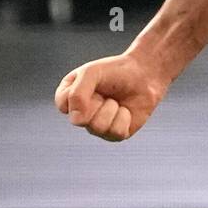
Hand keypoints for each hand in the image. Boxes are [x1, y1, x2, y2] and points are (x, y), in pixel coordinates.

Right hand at [54, 53, 169, 141]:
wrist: (144, 75)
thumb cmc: (115, 72)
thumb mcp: (92, 72)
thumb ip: (77, 93)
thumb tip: (77, 121)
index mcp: (69, 98)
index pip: (63, 104)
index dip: (79, 93)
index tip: (91, 82)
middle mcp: (80, 115)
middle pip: (80, 120)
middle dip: (98, 101)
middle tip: (107, 92)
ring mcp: (96, 127)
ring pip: (98, 127)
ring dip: (111, 109)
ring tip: (116, 101)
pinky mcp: (115, 135)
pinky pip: (116, 132)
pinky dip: (124, 117)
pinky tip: (125, 109)